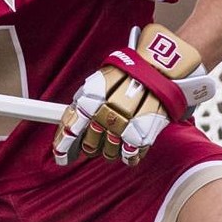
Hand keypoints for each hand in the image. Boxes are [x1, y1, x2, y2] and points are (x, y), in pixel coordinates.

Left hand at [52, 23, 215, 166]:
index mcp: (93, 95)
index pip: (73, 123)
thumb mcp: (103, 79)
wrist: (162, 66)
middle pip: (91, 141)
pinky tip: (129, 148)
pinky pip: (132, 154)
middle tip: (91, 144)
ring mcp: (128, 123)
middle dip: (90, 146)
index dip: (64, 142)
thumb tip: (70, 119)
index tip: (60, 154)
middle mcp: (109, 110)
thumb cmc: (129, 73)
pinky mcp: (146, 132)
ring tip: (113, 141)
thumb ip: (86, 99)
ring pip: (110, 151)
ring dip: (109, 151)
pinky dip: (129, 155)